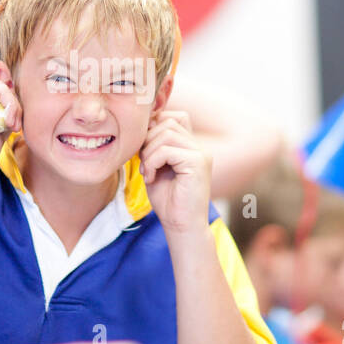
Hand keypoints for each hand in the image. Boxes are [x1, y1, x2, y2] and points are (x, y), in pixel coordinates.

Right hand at [0, 80, 21, 174]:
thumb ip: (4, 115)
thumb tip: (16, 107)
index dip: (9, 108)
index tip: (14, 128)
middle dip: (13, 108)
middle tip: (15, 128)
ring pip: (2, 89)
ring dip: (13, 108)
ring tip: (12, 127)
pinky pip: (1, 89)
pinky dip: (10, 106)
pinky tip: (7, 122)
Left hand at [139, 109, 210, 236]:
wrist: (181, 226)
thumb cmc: (168, 200)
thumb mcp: (155, 166)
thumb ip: (153, 145)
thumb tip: (142, 124)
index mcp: (190, 146)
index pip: (172, 117)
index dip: (153, 128)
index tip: (142, 150)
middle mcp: (199, 146)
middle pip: (167, 122)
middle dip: (147, 140)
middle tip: (144, 164)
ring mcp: (201, 153)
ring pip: (165, 134)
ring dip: (148, 153)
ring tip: (148, 172)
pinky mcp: (198, 163)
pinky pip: (166, 150)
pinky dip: (152, 162)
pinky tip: (151, 178)